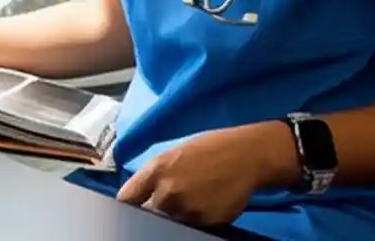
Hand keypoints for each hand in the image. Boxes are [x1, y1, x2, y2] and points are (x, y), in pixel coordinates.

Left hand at [116, 121, 296, 228]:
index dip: (128, 204)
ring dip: (178, 214)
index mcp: (156, 170)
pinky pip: (193, 226)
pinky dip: (198, 218)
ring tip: (196, 196)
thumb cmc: (210, 148)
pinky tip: (209, 201)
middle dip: (156, 208)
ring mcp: (186, 209)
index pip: (127, 198)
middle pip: (149, 213)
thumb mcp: (175, 154)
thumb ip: (155, 175)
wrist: (246, 155)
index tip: (131, 207)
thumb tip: (139, 195)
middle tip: (174, 196)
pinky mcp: (204, 222)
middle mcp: (167, 192)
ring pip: (172, 221)